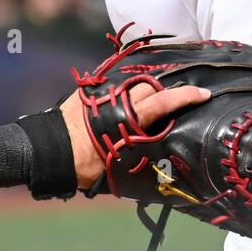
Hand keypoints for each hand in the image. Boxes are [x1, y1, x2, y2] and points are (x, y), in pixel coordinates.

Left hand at [61, 82, 209, 191]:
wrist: (49, 151)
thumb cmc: (83, 165)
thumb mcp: (116, 167)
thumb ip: (139, 157)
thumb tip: (160, 164)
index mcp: (129, 118)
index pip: (164, 102)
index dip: (186, 96)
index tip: (203, 93)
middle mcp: (118, 100)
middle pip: (150, 87)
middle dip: (164, 92)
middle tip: (173, 102)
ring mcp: (103, 93)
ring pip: (132, 83)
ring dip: (143, 90)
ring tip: (150, 100)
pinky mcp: (89, 92)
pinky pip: (113, 85)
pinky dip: (123, 90)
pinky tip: (125, 98)